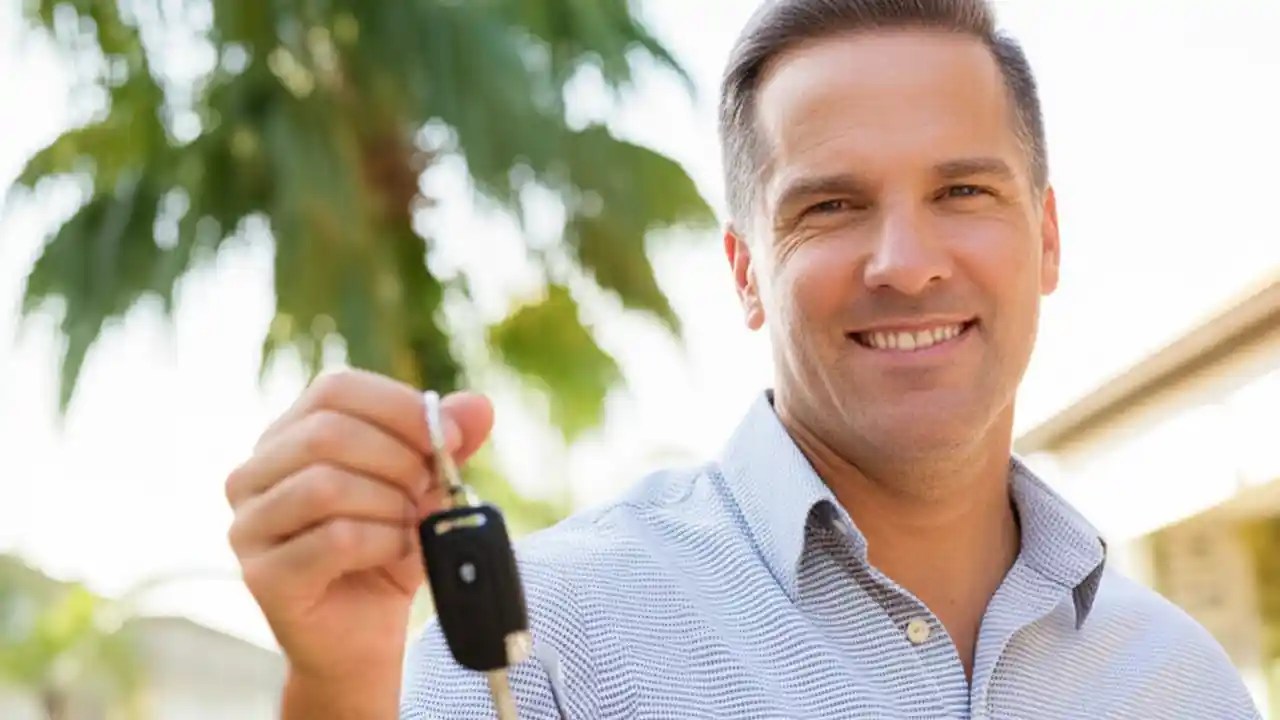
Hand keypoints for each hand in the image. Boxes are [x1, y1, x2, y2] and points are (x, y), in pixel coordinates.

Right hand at [225, 369, 493, 713]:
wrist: (363, 638)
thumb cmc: (386, 552)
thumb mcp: (425, 488)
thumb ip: (447, 443)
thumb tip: (480, 405)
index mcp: (287, 436)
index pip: (334, 389)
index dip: (398, 406)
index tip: (448, 436)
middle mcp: (253, 474)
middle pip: (327, 433)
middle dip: (398, 459)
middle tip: (429, 490)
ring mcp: (249, 526)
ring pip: (327, 485)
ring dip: (390, 504)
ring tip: (412, 525)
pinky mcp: (263, 575)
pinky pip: (334, 539)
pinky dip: (384, 541)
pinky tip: (398, 552)